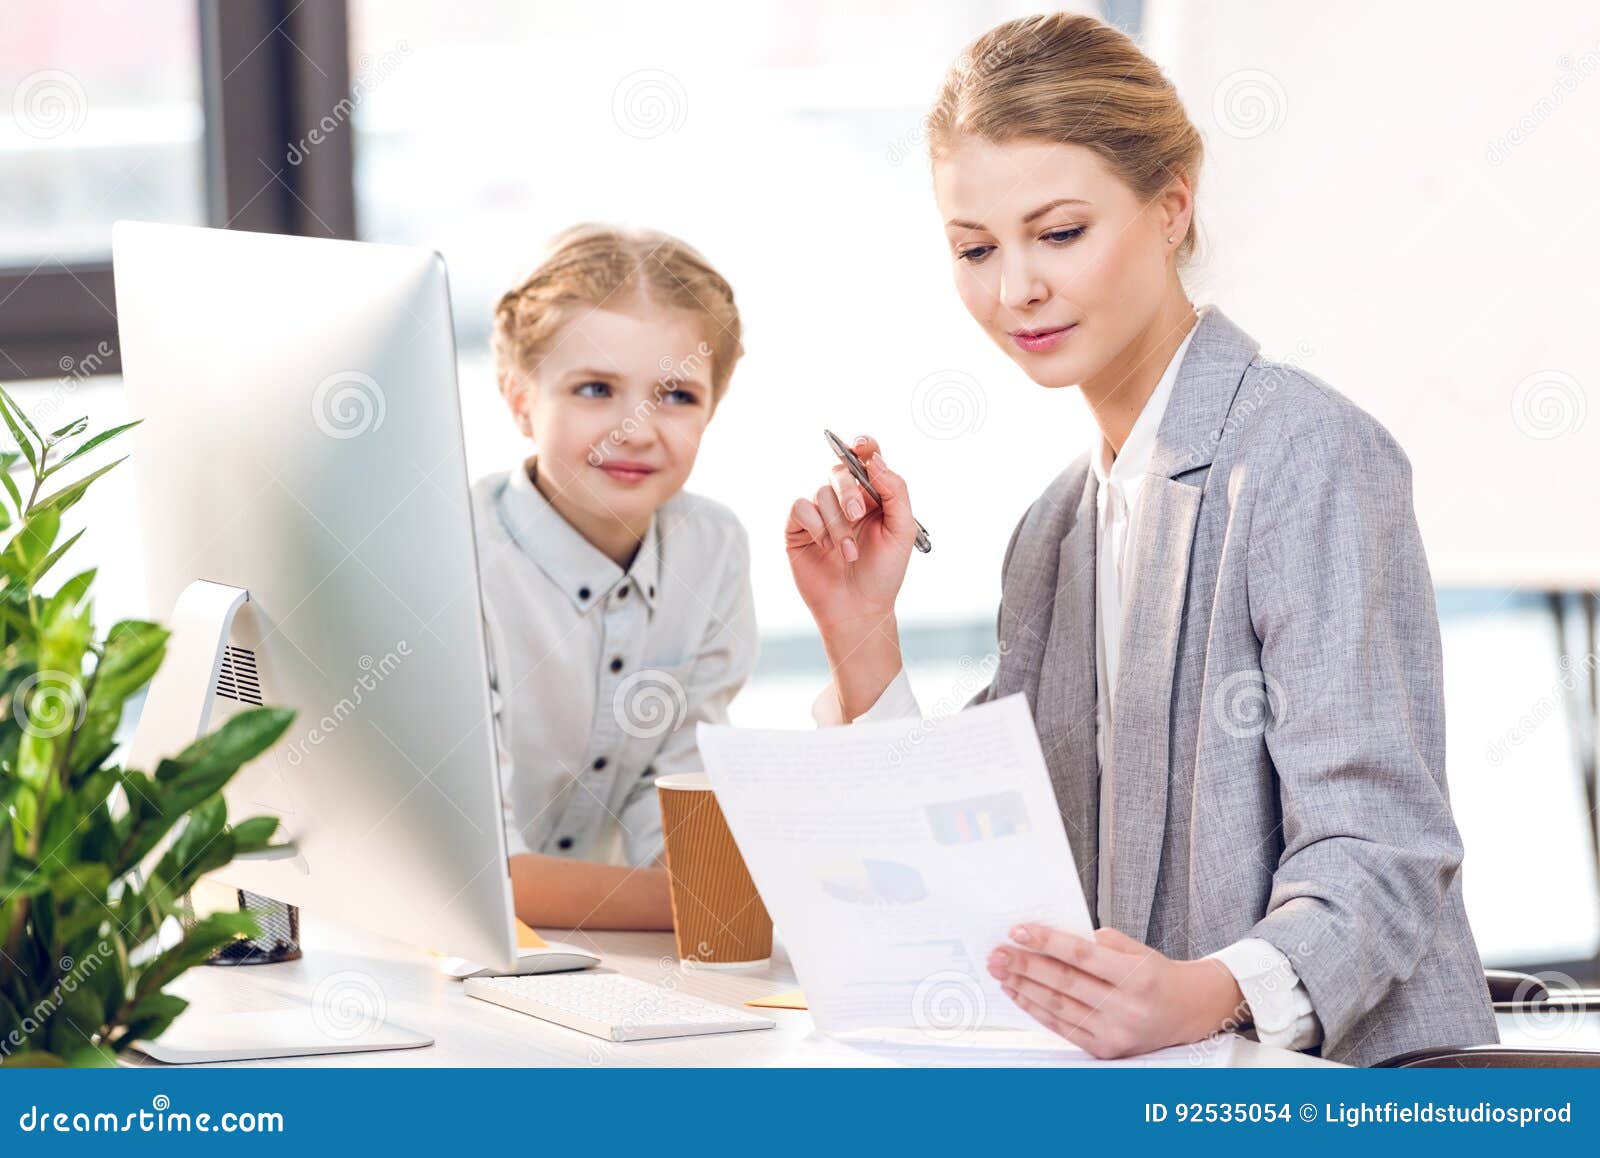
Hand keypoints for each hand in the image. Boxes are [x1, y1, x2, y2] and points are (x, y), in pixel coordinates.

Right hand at [785, 435, 916, 632]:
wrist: (858, 608)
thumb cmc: (883, 573)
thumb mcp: (901, 531)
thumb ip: (894, 491)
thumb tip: (875, 460)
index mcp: (873, 496)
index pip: (866, 459)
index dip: (863, 446)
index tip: (862, 447)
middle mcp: (845, 500)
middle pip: (840, 471)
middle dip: (849, 492)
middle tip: (858, 517)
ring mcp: (820, 513)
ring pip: (821, 492)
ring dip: (837, 524)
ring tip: (848, 553)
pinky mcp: (798, 528)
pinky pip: (800, 507)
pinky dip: (815, 525)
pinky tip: (824, 547)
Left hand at [987, 924, 1247, 1058]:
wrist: (1187, 1012)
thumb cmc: (1155, 974)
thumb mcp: (1134, 949)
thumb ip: (1095, 943)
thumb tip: (1047, 938)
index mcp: (1137, 975)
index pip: (1081, 955)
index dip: (1047, 942)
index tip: (1017, 931)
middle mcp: (1127, 1007)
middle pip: (1064, 983)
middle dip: (1024, 966)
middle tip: (997, 953)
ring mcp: (1115, 1033)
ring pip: (1058, 1007)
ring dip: (1023, 987)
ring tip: (1000, 971)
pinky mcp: (1105, 1050)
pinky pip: (1063, 1027)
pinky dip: (1036, 1009)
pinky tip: (1019, 992)